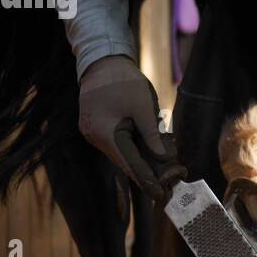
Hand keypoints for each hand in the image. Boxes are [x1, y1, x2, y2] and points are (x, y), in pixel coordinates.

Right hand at [78, 55, 184, 199]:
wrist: (101, 62)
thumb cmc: (124, 81)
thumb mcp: (143, 107)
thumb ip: (153, 135)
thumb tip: (164, 158)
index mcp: (105, 133)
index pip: (129, 164)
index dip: (146, 180)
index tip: (159, 195)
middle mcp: (94, 137)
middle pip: (123, 161)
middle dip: (144, 173)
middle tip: (164, 188)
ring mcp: (91, 133)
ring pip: (119, 154)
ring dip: (137, 161)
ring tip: (159, 172)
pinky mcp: (94, 128)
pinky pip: (114, 144)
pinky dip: (129, 149)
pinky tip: (144, 153)